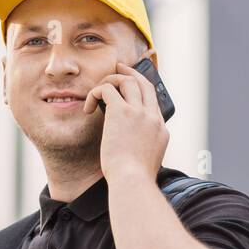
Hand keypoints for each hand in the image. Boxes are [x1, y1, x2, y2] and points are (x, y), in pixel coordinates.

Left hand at [83, 60, 168, 184]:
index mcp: (161, 130)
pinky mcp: (121, 112)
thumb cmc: (135, 180)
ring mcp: (139, 113)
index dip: (142, 92)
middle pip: (145, 84)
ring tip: (98, 88)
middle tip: (119, 67)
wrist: (133, 181)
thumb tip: (129, 150)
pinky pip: (107, 89)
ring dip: (111, 80)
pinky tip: (88, 107)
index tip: (131, 88)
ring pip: (127, 81)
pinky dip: (96, 92)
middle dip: (131, 73)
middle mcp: (153, 117)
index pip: (153, 103)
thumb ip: (142, 151)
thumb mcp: (146, 163)